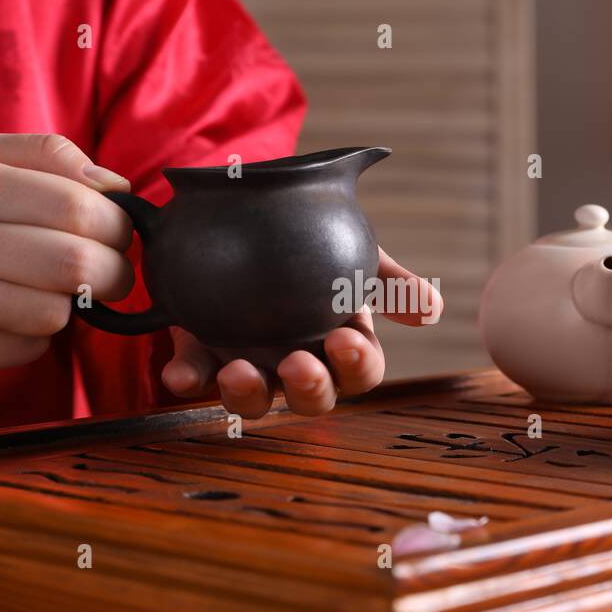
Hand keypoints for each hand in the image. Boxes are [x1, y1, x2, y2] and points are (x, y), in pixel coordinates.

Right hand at [0, 134, 133, 381]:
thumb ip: (50, 156)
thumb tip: (118, 187)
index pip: (74, 203)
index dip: (116, 224)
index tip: (117, 233)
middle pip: (74, 262)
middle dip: (114, 272)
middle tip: (112, 273)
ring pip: (55, 311)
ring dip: (74, 307)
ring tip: (59, 293)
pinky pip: (28, 348)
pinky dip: (38, 336)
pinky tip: (14, 318)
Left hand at [161, 248, 442, 417]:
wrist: (247, 210)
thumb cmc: (309, 239)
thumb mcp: (352, 250)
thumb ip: (389, 279)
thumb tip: (432, 309)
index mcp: (338, 344)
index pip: (359, 371)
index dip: (356, 366)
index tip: (346, 339)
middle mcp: (295, 363)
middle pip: (311, 398)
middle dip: (309, 388)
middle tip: (300, 363)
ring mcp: (248, 362)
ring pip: (253, 400)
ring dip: (248, 394)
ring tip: (240, 370)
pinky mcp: (200, 353)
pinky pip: (192, 377)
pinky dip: (186, 379)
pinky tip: (178, 374)